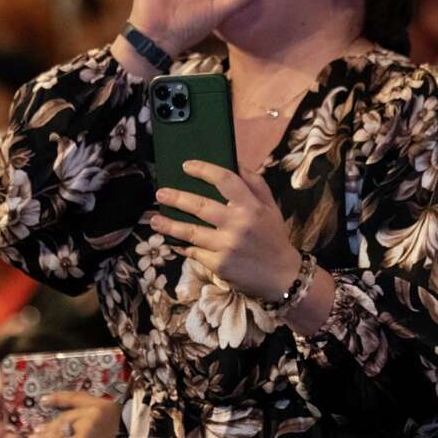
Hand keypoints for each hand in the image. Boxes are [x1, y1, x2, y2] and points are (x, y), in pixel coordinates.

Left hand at [29, 392, 120, 437]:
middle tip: (37, 429)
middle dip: (50, 424)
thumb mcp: (117, 424)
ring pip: (61, 431)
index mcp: (104, 406)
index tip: (44, 400)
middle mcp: (95, 413)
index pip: (76, 398)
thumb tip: (75, 424)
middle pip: (66, 417)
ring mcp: (87, 428)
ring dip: (45, 436)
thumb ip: (99, 420)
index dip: (58, 398)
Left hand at [150, 161, 300, 298]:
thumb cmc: (273, 237)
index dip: (204, 170)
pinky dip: (183, 246)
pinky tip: (173, 242)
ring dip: (169, 224)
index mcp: (251, 206)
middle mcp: (238, 224)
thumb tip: (234, 162)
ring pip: (190, 231)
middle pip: (199, 205)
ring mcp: (226, 245)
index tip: (187, 166)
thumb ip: (255, 183)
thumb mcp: (271, 207)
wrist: (282, 275)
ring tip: (155, 220)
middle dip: (176, 198)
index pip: (225, 180)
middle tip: (160, 193)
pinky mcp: (219, 264)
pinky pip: (194, 252)